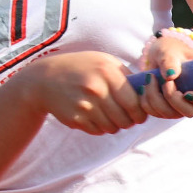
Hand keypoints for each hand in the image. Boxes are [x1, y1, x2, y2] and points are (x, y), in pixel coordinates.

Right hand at [28, 52, 149, 134]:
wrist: (45, 79)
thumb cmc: (81, 69)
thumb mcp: (103, 62)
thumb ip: (126, 76)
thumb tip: (147, 94)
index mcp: (107, 72)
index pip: (134, 102)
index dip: (140, 112)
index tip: (140, 114)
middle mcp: (96, 89)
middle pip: (125, 119)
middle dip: (129, 121)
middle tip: (127, 118)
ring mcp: (84, 105)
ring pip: (113, 128)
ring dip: (115, 125)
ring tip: (109, 115)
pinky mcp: (75, 119)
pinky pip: (98, 131)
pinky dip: (100, 127)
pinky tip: (94, 116)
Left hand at [135, 31, 192, 119]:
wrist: (160, 55)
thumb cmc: (172, 50)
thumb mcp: (170, 49)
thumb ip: (170, 59)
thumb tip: (171, 75)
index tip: (188, 93)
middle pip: (190, 112)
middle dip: (172, 99)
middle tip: (165, 80)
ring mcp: (183, 106)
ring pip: (171, 114)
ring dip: (156, 98)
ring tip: (150, 78)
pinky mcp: (167, 109)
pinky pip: (156, 113)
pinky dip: (146, 101)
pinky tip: (144, 86)